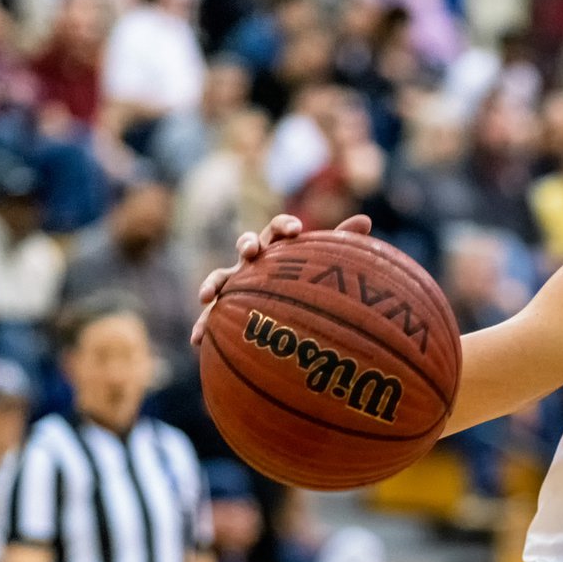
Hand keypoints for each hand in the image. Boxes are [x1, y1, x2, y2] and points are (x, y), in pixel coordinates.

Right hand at [189, 212, 373, 347]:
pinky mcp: (225, 310)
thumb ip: (340, 243)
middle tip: (252, 252)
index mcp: (278, 248)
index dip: (284, 226)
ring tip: (208, 296)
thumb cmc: (306, 283)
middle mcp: (254, 262)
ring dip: (213, 283)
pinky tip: (196, 341)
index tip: (297, 230)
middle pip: (246, 245)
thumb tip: (366, 220)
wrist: (287, 314)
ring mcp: (237, 284)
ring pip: (221, 278)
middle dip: (247, 245)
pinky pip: (211, 317)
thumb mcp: (325, 265)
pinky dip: (202, 326)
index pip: (278, 229)